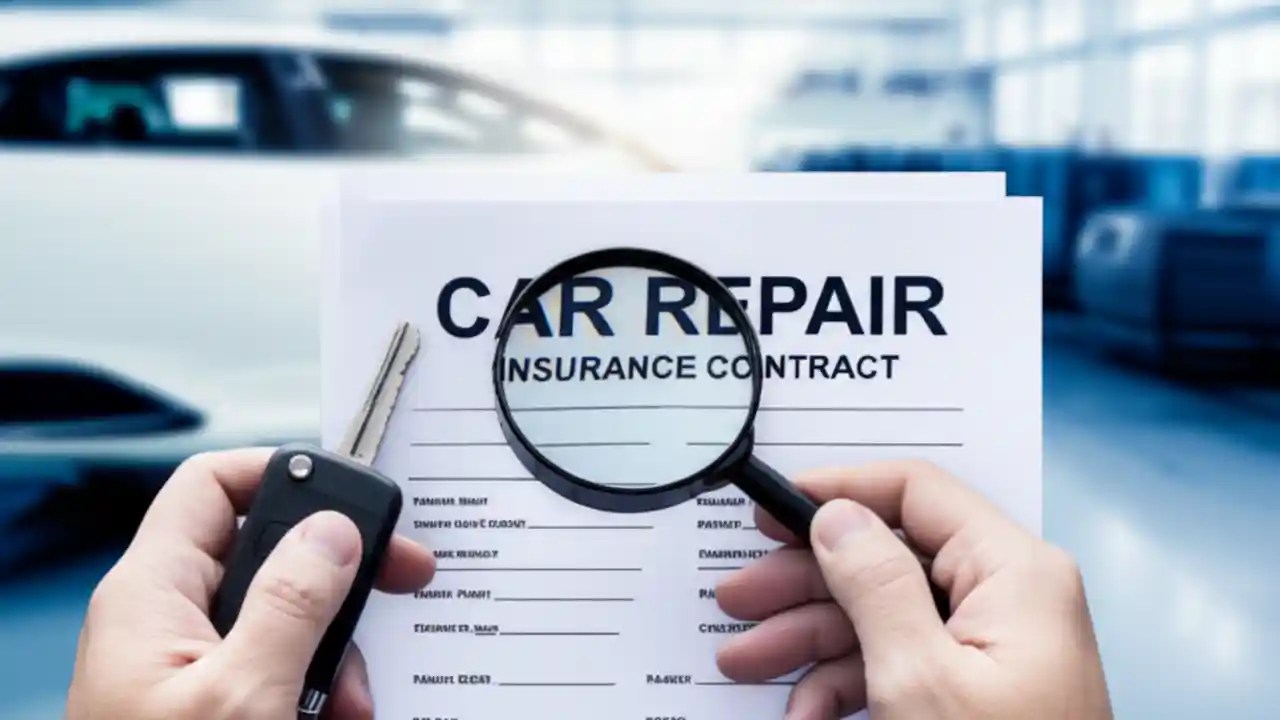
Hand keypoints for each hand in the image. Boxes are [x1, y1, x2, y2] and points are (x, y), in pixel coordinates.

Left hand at [66, 448, 435, 718]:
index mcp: (152, 593)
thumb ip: (292, 601)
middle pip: (266, 550)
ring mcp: (190, 665)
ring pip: (284, 616)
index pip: (212, 484)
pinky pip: (278, 668)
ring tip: (349, 701)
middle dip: (334, 580)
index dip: (281, 472)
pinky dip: (316, 689)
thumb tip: (332, 529)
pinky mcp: (213, 704)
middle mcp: (168, 618)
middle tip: (397, 580)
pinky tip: (332, 718)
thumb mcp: (243, 694)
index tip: (351, 494)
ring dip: (333, 651)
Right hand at [715, 461, 1111, 718]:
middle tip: (739, 596)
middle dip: (803, 583)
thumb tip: (838, 515)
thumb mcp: (919, 676)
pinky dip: (845, 683)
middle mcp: (1007, 596)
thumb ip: (875, 584)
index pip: (916, 491)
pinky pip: (900, 661)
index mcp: (1013, 572)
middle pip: (887, 557)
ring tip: (745, 662)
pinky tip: (804, 711)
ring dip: (808, 640)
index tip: (773, 509)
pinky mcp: (977, 686)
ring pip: (882, 614)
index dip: (838, 490)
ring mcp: (992, 645)